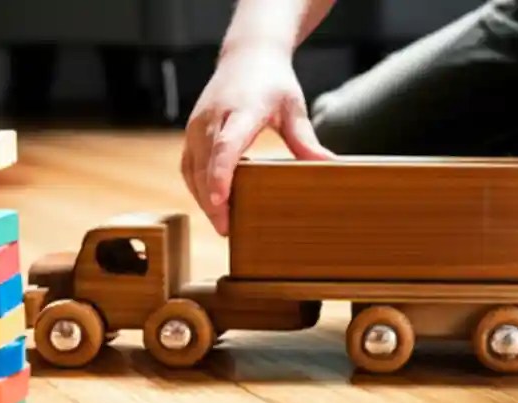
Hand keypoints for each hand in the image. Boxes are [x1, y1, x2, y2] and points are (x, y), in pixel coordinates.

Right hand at [181, 45, 335, 234]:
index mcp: (242, 110)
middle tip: (228, 232)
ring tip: (223, 226)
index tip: (220, 202)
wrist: (247, 56)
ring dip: (203, 198)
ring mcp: (198, 125)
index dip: (221, 175)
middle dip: (213, 200)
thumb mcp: (294, 108)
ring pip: (193, 169)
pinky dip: (197, 187)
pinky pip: (188, 166)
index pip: (226, 146)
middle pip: (206, 165)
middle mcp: (214, 117)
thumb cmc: (274, 84)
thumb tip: (329, 165)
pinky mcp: (191, 132)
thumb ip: (306, 140)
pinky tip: (212, 206)